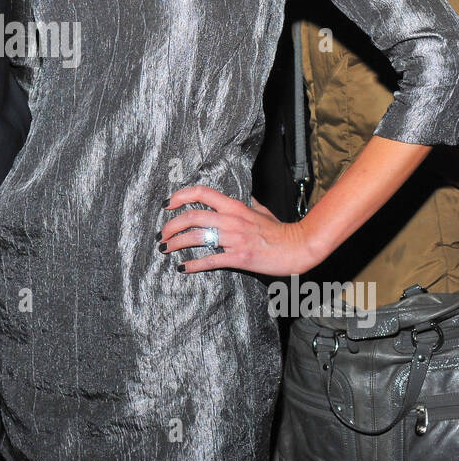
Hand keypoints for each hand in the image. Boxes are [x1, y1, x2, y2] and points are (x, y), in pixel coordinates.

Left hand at [159, 185, 316, 276]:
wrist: (297, 247)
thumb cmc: (280, 230)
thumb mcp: (262, 210)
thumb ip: (248, 203)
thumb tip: (243, 197)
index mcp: (235, 206)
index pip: (202, 193)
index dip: (180, 196)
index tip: (167, 204)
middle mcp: (231, 219)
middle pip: (192, 216)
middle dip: (171, 225)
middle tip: (162, 234)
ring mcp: (234, 238)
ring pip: (196, 237)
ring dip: (176, 243)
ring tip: (166, 249)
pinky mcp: (238, 257)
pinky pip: (210, 260)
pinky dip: (193, 264)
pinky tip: (183, 267)